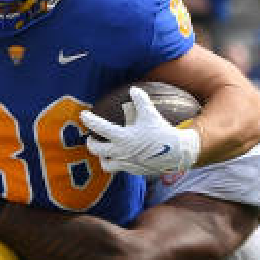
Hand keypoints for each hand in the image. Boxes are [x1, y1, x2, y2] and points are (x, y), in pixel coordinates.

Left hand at [80, 86, 200, 175]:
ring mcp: (126, 163)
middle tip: (91, 138)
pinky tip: (119, 157)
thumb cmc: (162, 132)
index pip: (100, 128)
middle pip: (96, 150)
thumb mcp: (150, 114)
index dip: (89, 120)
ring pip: (105, 164)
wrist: (175, 153)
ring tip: (103, 152)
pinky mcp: (133, 170)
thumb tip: (133, 89)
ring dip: (102, 158)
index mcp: (123, 137)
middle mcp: (121, 152)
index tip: (83, 115)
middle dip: (91, 143)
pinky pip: (119, 169)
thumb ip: (141, 100)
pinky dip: (116, 163)